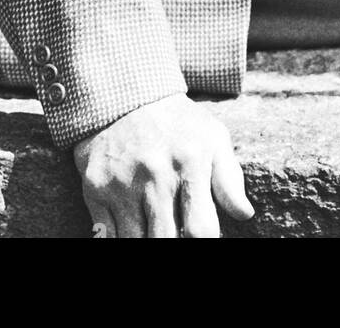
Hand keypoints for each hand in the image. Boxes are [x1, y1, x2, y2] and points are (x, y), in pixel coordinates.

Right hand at [73, 93, 254, 237]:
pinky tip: (133, 226)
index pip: (201, 230)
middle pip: (166, 242)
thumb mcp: (212, 137)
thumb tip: (245, 214)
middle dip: (174, 243)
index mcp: (190, 162)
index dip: (205, 242)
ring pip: (136, 243)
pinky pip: (106, 237)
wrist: (123, 96)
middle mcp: (155, 175)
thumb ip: (229, 178)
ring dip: (147, 239)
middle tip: (175, 231)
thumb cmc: (177, 123)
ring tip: (156, 226)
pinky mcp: (95, 190)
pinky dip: (121, 238)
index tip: (198, 234)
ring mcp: (122, 184)